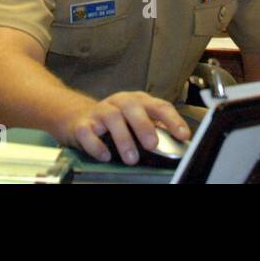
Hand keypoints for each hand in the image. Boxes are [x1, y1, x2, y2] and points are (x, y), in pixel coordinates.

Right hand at [58, 92, 189, 164]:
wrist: (76, 116)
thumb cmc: (115, 122)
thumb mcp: (136, 121)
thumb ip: (155, 129)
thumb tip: (175, 145)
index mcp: (138, 101)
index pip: (159, 106)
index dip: (172, 120)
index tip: (182, 135)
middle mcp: (119, 102)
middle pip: (133, 108)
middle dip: (144, 126)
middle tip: (152, 145)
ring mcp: (100, 112)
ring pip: (112, 118)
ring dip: (123, 139)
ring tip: (131, 158)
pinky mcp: (82, 124)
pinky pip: (87, 132)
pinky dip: (97, 145)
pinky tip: (105, 156)